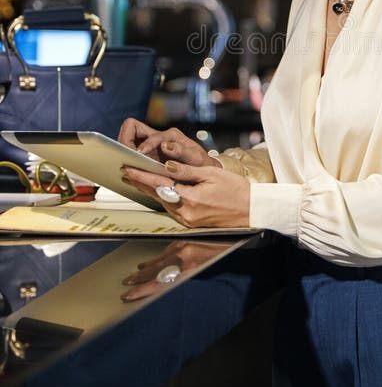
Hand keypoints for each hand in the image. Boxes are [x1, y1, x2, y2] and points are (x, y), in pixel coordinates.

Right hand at [118, 117, 219, 166]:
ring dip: (125, 152)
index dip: (138, 141)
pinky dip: (130, 162)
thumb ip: (182, 151)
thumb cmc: (201, 164)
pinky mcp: (149, 159)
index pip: (144, 129)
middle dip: (124, 141)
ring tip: (126, 166)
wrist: (204, 173)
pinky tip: (131, 173)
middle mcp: (159, 138)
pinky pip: (133, 156)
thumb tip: (165, 145)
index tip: (138, 154)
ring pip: (129, 141)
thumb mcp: (196, 158)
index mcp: (169, 135)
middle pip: (131, 128)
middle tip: (125, 157)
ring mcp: (152, 148)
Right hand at [120, 240, 229, 301]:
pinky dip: (159, 257)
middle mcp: (184, 255)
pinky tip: (153, 262)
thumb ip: (188, 283)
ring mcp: (186, 245)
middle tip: (125, 285)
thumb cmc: (230, 263)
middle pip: (156, 270)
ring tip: (134, 274)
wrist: (245, 241)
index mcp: (188, 268)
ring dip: (146, 268)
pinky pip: (169, 249)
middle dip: (139, 279)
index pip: (158, 283)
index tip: (128, 296)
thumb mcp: (209, 278)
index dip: (142, 291)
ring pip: (161, 259)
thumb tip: (172, 290)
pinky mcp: (189, 239)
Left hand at [121, 160, 250, 228]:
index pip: (158, 184)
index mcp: (190, 199)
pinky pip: (171, 207)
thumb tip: (165, 164)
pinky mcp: (190, 222)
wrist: (251, 210)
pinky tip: (157, 189)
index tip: (127, 167)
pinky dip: (162, 196)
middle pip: (156, 195)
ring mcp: (187, 220)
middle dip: (140, 182)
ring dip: (149, 189)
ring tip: (137, 177)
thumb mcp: (211, 174)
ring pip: (162, 201)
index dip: (141, 175)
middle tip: (126, 170)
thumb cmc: (236, 189)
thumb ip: (185, 171)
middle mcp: (185, 213)